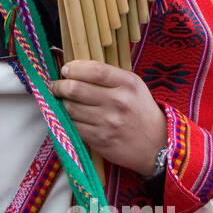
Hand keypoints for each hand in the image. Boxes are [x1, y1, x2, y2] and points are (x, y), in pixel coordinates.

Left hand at [51, 60, 166, 176]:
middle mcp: (118, 102)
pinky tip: (71, 116)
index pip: (94, 70)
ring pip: (70, 108)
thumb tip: (74, 68)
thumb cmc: (140, 111)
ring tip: (63, 101)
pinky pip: (74, 126)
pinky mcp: (100, 140)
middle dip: (59, 86)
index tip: (65, 70)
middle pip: (76, 89)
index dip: (74, 68)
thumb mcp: (133, 86)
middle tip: (56, 86)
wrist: (156, 145)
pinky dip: (68, 120)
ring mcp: (108, 122)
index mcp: (128, 84)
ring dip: (62, 104)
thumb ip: (109, 76)